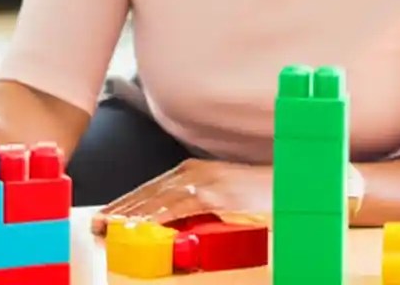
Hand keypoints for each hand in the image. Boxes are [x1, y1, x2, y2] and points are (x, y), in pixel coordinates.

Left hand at [91, 159, 363, 234]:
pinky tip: (141, 223)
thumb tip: (174, 226)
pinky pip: (180, 207)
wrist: (301, 185)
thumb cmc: (263, 195)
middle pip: (149, 193)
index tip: (106, 218)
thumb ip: (199, 206)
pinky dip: (156, 215)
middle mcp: (197, 173)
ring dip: (132, 213)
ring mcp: (207, 183)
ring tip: (110, 227)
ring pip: (159, 199)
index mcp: (195, 172)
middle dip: (122, 209)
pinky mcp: (218, 195)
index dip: (127, 204)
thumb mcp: (224, 197)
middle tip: (98, 225)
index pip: (152, 190)